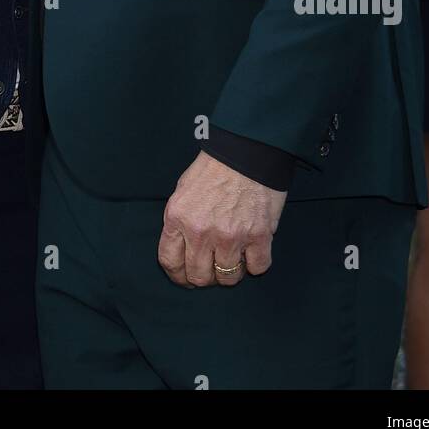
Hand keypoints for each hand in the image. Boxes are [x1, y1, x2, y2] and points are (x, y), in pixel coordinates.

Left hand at [157, 151, 285, 288]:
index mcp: (178, 218)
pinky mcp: (259, 236)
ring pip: (228, 278)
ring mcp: (231, 236)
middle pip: (199, 277)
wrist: (246, 150)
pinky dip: (256, 263)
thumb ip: (180, 221)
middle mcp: (201, 232)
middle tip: (212, 269)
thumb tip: (182, 249)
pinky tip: (253, 250)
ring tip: (233, 257)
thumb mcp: (183, 190)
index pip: (170, 262)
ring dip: (230, 272)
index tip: (185, 277)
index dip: (178, 275)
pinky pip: (257, 268)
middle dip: (204, 278)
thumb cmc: (214, 167)